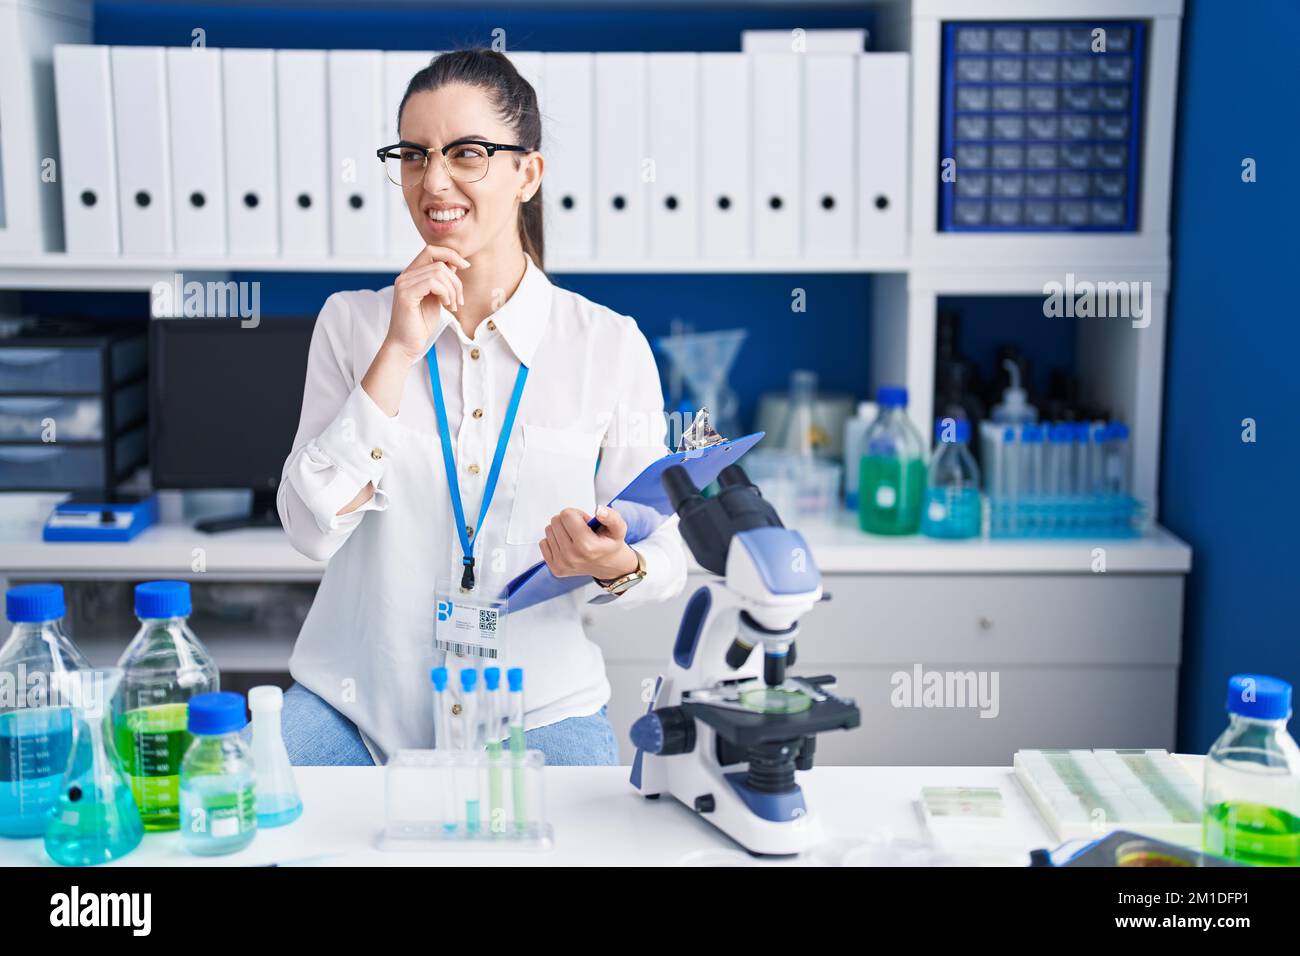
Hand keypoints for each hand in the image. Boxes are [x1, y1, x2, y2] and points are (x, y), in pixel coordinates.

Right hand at [385, 245, 470, 361]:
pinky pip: (433, 283)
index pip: (431, 250)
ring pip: (438, 271)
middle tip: (459, 300)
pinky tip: (446, 305)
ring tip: (452, 305)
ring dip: (453, 290)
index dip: (451, 254)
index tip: (465, 266)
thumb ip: (442, 281)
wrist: (406, 345)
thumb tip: (455, 264)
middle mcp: (405, 276)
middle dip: (456, 280)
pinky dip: (445, 293)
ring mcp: (404, 284)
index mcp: (412, 274)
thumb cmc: (420, 324)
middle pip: (438, 260)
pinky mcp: (406, 294)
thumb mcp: (437, 297)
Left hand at [538, 506, 638, 579]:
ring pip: (548, 531)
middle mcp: (572, 556)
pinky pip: (543, 543)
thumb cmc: (610, 545)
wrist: (609, 566)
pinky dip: (555, 541)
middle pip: (555, 521)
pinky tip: (567, 546)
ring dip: (561, 531)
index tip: (586, 523)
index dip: (577, 514)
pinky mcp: (555, 568)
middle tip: (581, 530)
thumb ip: (611, 517)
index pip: (567, 515)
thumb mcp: (619, 529)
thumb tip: (599, 510)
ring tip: (575, 538)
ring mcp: (562, 564)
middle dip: (568, 521)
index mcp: (586, 546)